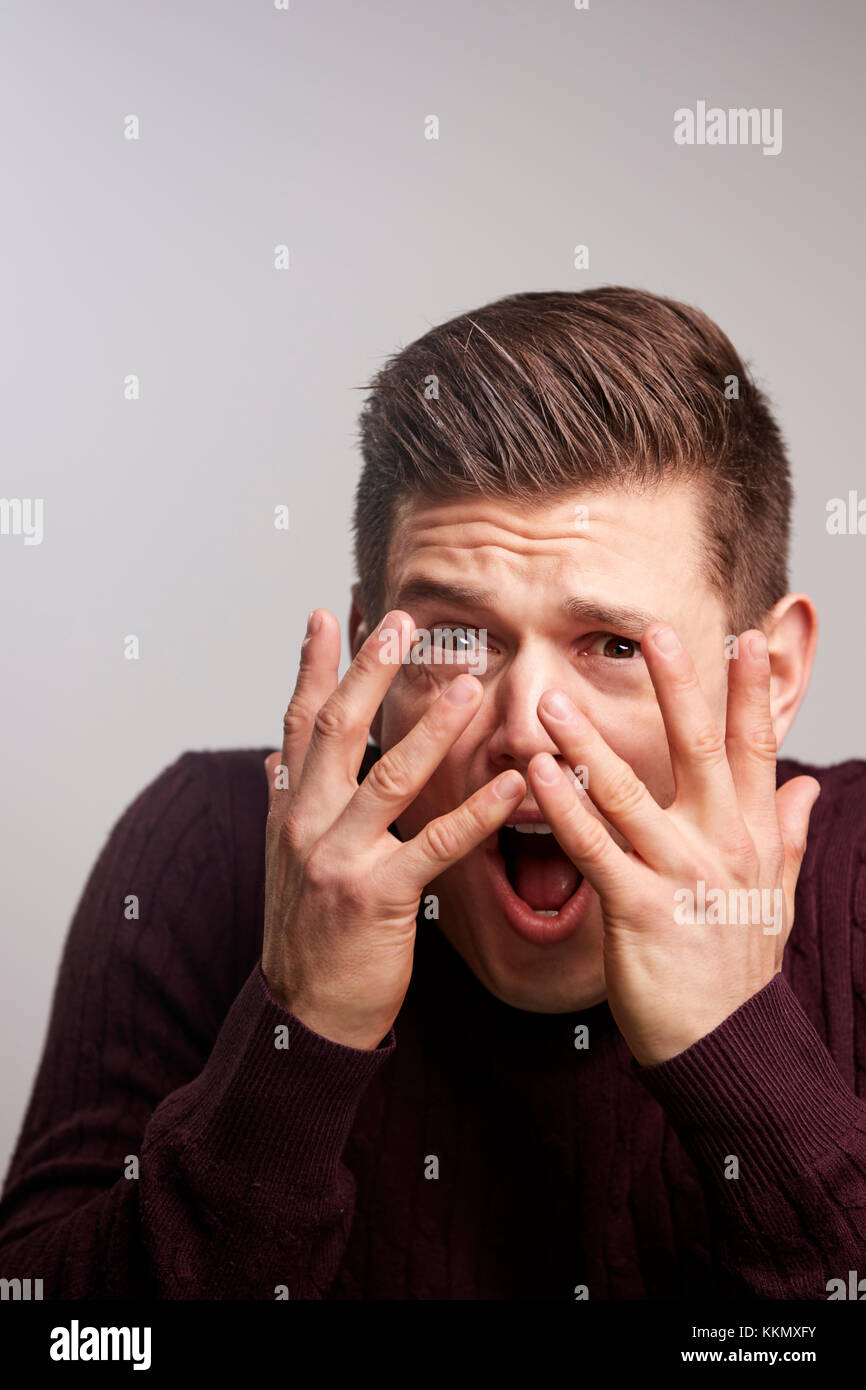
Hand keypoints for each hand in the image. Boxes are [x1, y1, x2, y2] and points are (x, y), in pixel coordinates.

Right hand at [262, 608, 525, 1049]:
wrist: (305, 1015)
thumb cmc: (307, 934)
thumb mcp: (283, 861)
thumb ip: (284, 803)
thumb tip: (273, 759)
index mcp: (290, 811)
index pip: (298, 722)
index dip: (312, 666)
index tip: (328, 613)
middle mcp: (306, 825)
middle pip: (337, 730)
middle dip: (368, 670)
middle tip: (400, 620)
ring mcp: (339, 859)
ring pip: (387, 777)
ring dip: (430, 727)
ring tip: (469, 684)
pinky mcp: (378, 897)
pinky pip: (435, 844)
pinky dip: (477, 810)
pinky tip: (513, 784)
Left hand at [527, 624, 820, 1066]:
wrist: (725, 1047)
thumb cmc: (741, 968)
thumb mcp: (778, 896)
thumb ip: (790, 834)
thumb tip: (810, 785)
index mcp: (755, 838)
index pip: (756, 749)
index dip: (752, 692)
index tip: (748, 637)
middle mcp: (722, 846)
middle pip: (699, 751)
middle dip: (678, 688)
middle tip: (655, 632)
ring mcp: (680, 875)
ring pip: (630, 793)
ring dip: (590, 742)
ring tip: (555, 700)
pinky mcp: (638, 908)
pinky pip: (593, 848)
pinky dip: (565, 807)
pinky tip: (540, 773)